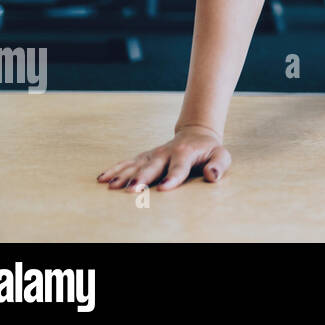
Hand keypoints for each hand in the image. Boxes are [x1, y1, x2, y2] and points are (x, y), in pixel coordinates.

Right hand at [97, 124, 229, 192]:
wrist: (197, 133)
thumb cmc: (210, 150)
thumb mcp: (221, 155)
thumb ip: (219, 165)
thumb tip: (212, 175)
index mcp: (185, 153)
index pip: (179, 167)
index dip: (172, 178)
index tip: (162, 189)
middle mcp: (166, 152)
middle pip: (152, 166)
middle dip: (142, 178)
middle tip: (132, 191)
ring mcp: (153, 154)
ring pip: (136, 165)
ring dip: (123, 175)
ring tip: (111, 187)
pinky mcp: (144, 157)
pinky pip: (127, 163)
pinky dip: (114, 170)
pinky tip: (102, 179)